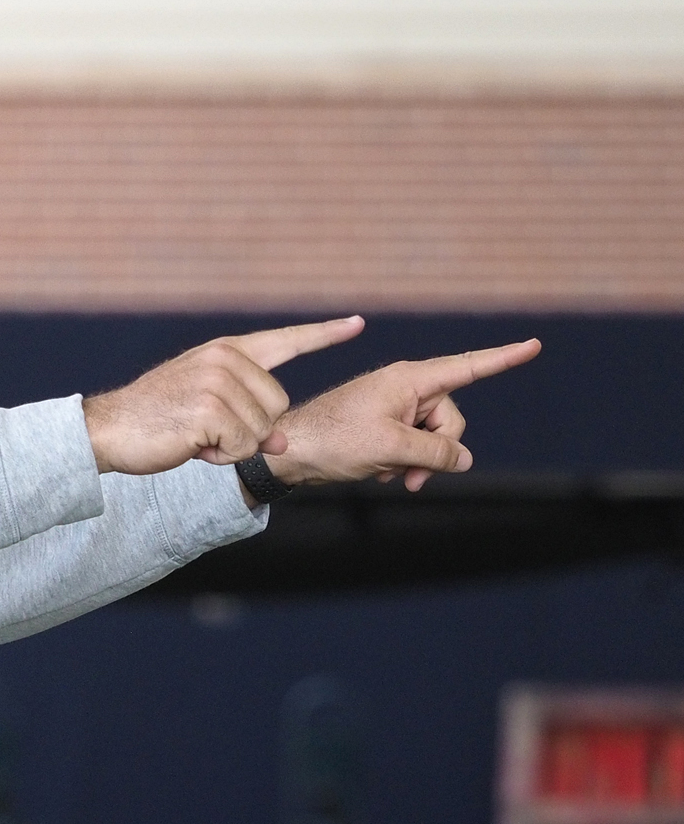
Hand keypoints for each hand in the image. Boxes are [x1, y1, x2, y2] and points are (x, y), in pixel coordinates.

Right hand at [83, 317, 365, 475]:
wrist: (107, 428)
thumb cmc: (155, 420)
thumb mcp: (206, 410)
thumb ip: (248, 416)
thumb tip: (281, 444)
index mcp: (227, 350)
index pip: (286, 340)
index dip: (325, 335)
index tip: (358, 323)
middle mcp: (225, 359)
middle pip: (278, 405)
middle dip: (251, 430)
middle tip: (208, 432)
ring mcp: (217, 382)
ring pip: (263, 430)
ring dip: (234, 447)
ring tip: (196, 437)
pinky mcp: (209, 409)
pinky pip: (244, 446)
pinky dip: (223, 458)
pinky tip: (193, 447)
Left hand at [265, 339, 541, 492]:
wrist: (289, 453)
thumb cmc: (334, 441)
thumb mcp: (392, 449)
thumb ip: (436, 451)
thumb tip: (463, 459)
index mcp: (410, 379)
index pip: (467, 367)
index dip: (503, 359)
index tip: (533, 345)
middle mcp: (404, 386)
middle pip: (449, 418)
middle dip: (438, 450)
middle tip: (414, 478)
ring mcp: (392, 406)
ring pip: (430, 437)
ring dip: (417, 462)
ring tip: (388, 475)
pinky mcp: (380, 424)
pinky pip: (409, 445)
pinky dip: (400, 462)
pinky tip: (378, 473)